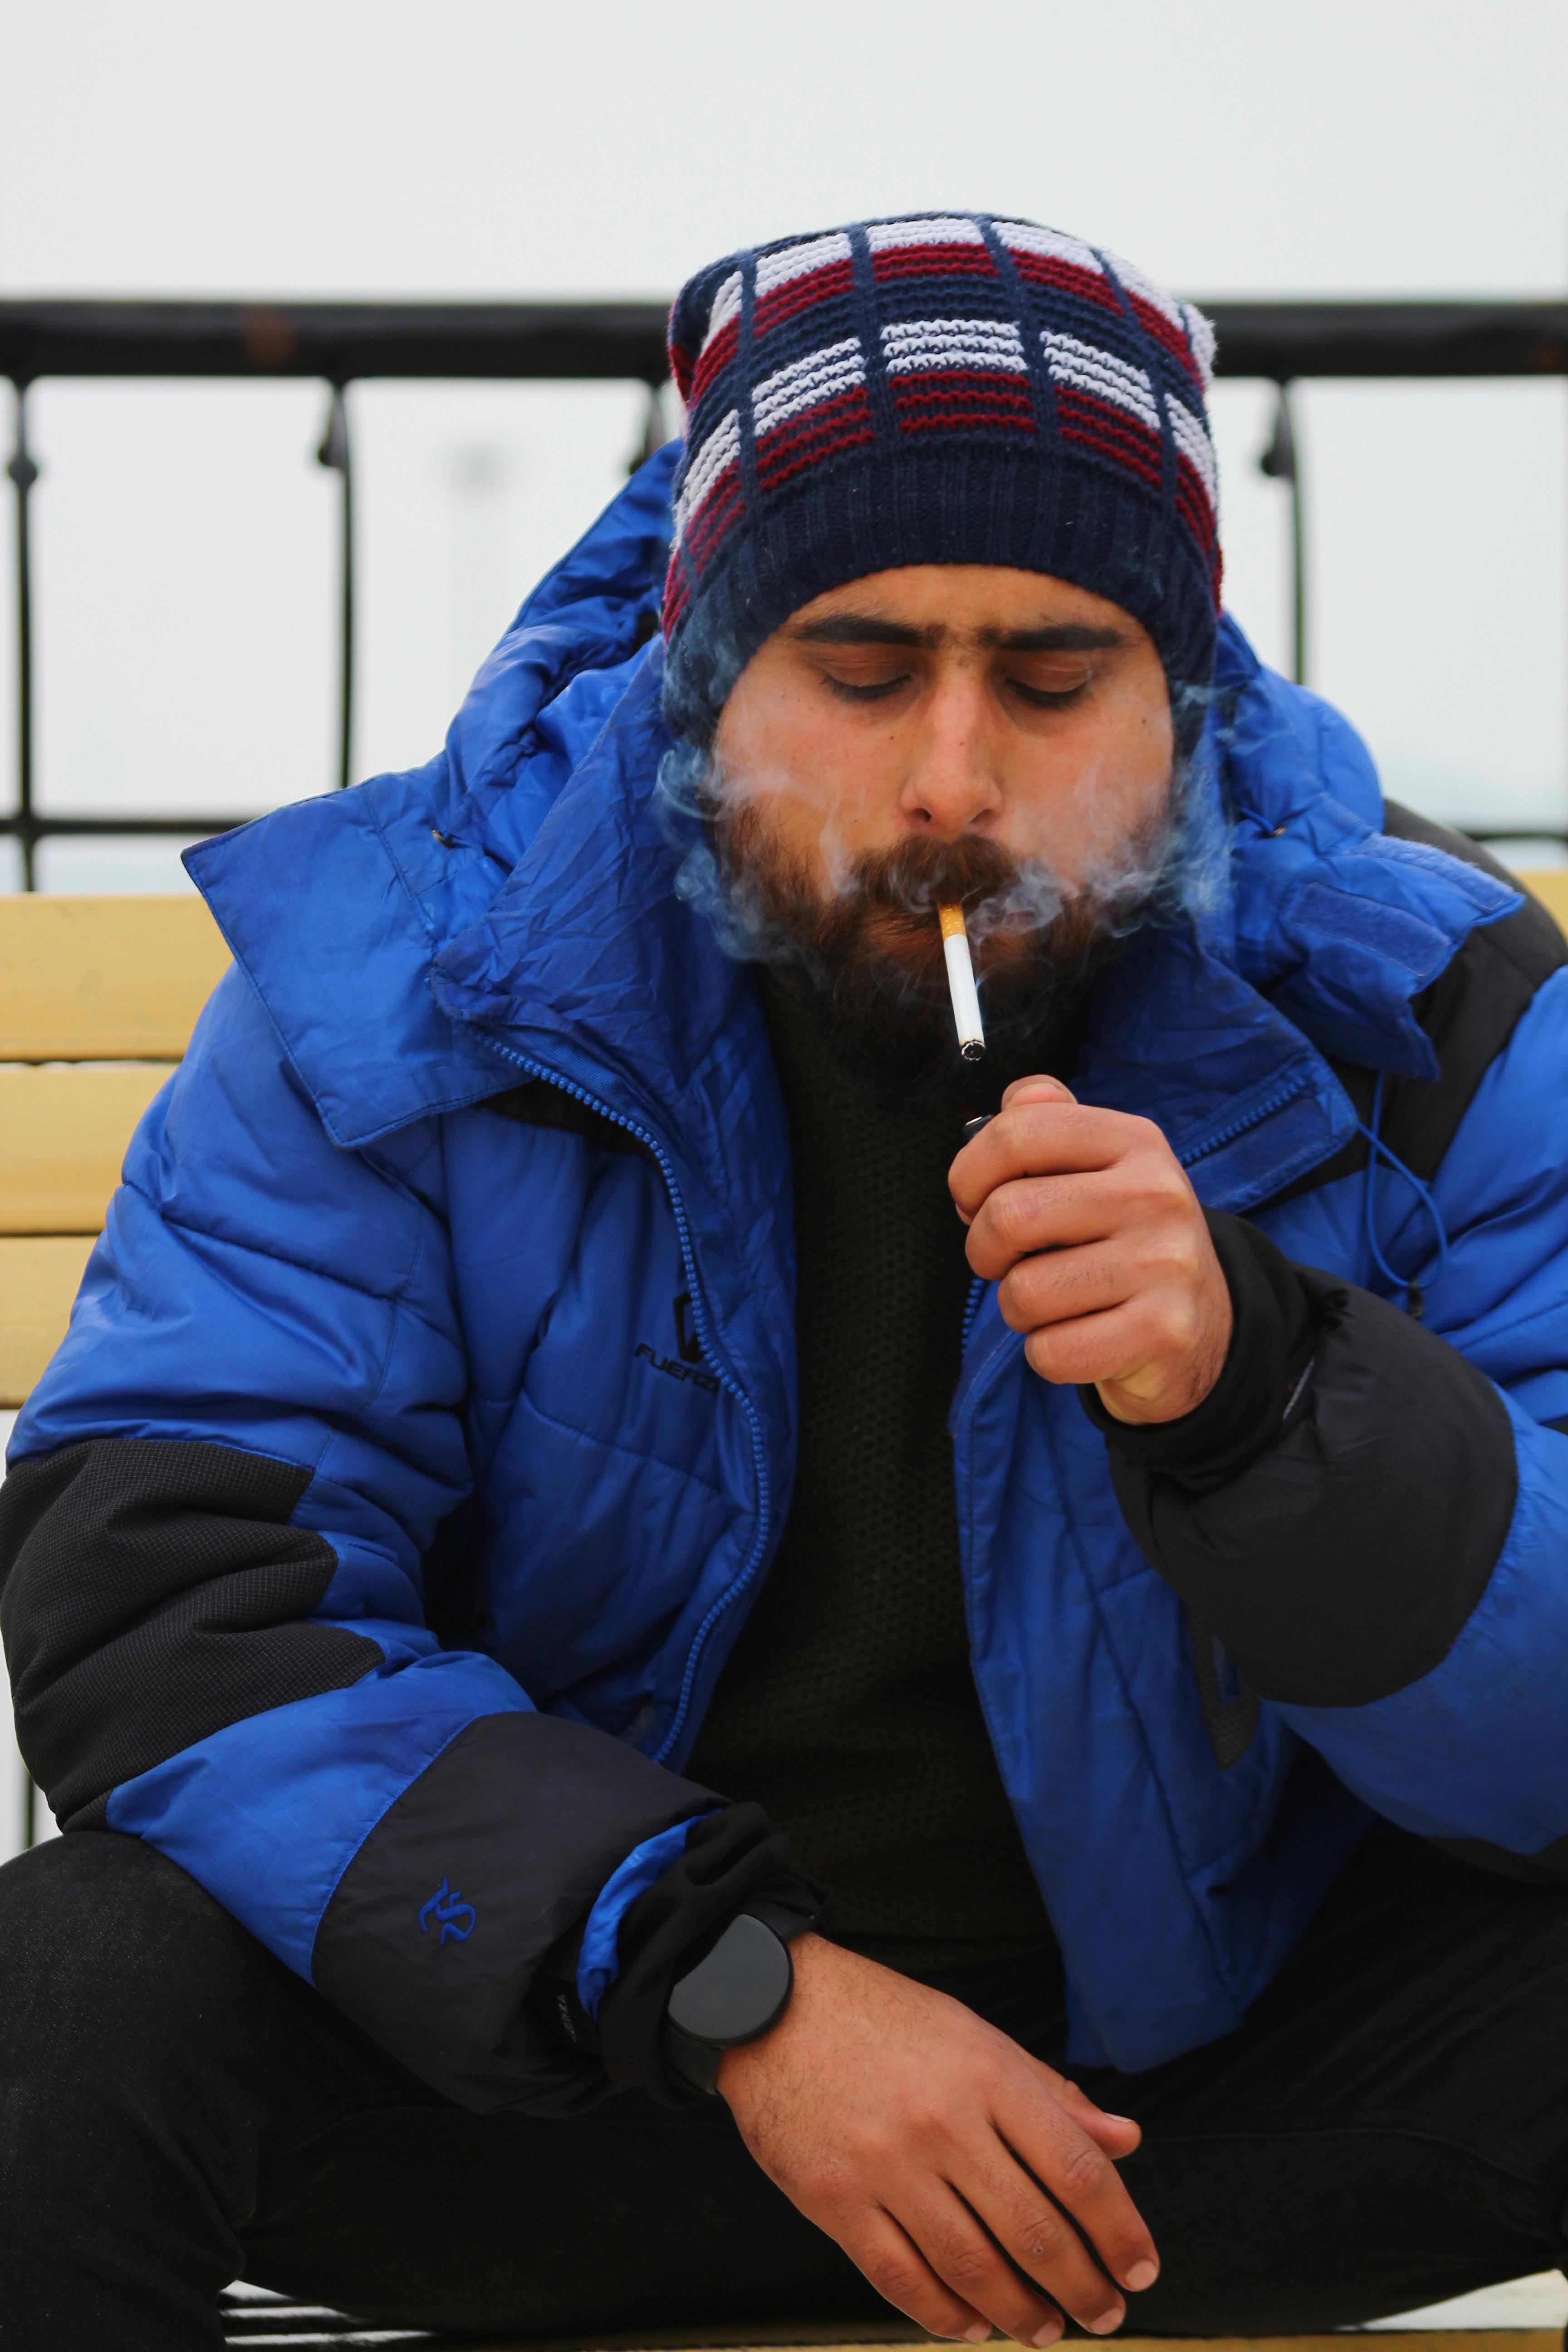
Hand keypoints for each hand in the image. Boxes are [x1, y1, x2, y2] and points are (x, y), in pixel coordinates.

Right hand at [717, 1935, 1156, 2343]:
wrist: (772, 2008)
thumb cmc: (884, 2019)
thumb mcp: (974, 2034)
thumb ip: (1050, 2093)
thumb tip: (1124, 2140)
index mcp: (985, 2073)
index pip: (1076, 2169)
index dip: (1119, 2229)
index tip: (1140, 2268)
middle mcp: (941, 2122)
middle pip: (1032, 2230)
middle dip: (1082, 2287)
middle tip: (1105, 2314)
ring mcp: (885, 2166)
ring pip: (972, 2268)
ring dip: (1019, 2314)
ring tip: (1045, 2331)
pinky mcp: (834, 2201)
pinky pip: (902, 2280)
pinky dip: (945, 2315)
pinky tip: (972, 2326)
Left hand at [950, 1077, 1231, 1425]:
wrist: (1201, 1323)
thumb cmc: (1120, 1237)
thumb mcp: (1096, 1166)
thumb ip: (1046, 1120)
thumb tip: (1011, 1104)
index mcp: (1134, 1141)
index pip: (1018, 1132)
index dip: (969, 1174)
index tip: (971, 1200)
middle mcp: (1156, 1194)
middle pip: (1009, 1215)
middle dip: (984, 1249)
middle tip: (1005, 1262)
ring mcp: (1165, 1265)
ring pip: (1024, 1292)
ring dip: (1018, 1307)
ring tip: (1053, 1300)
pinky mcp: (1162, 1332)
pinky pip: (1051, 1351)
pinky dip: (1046, 1353)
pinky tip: (1078, 1336)